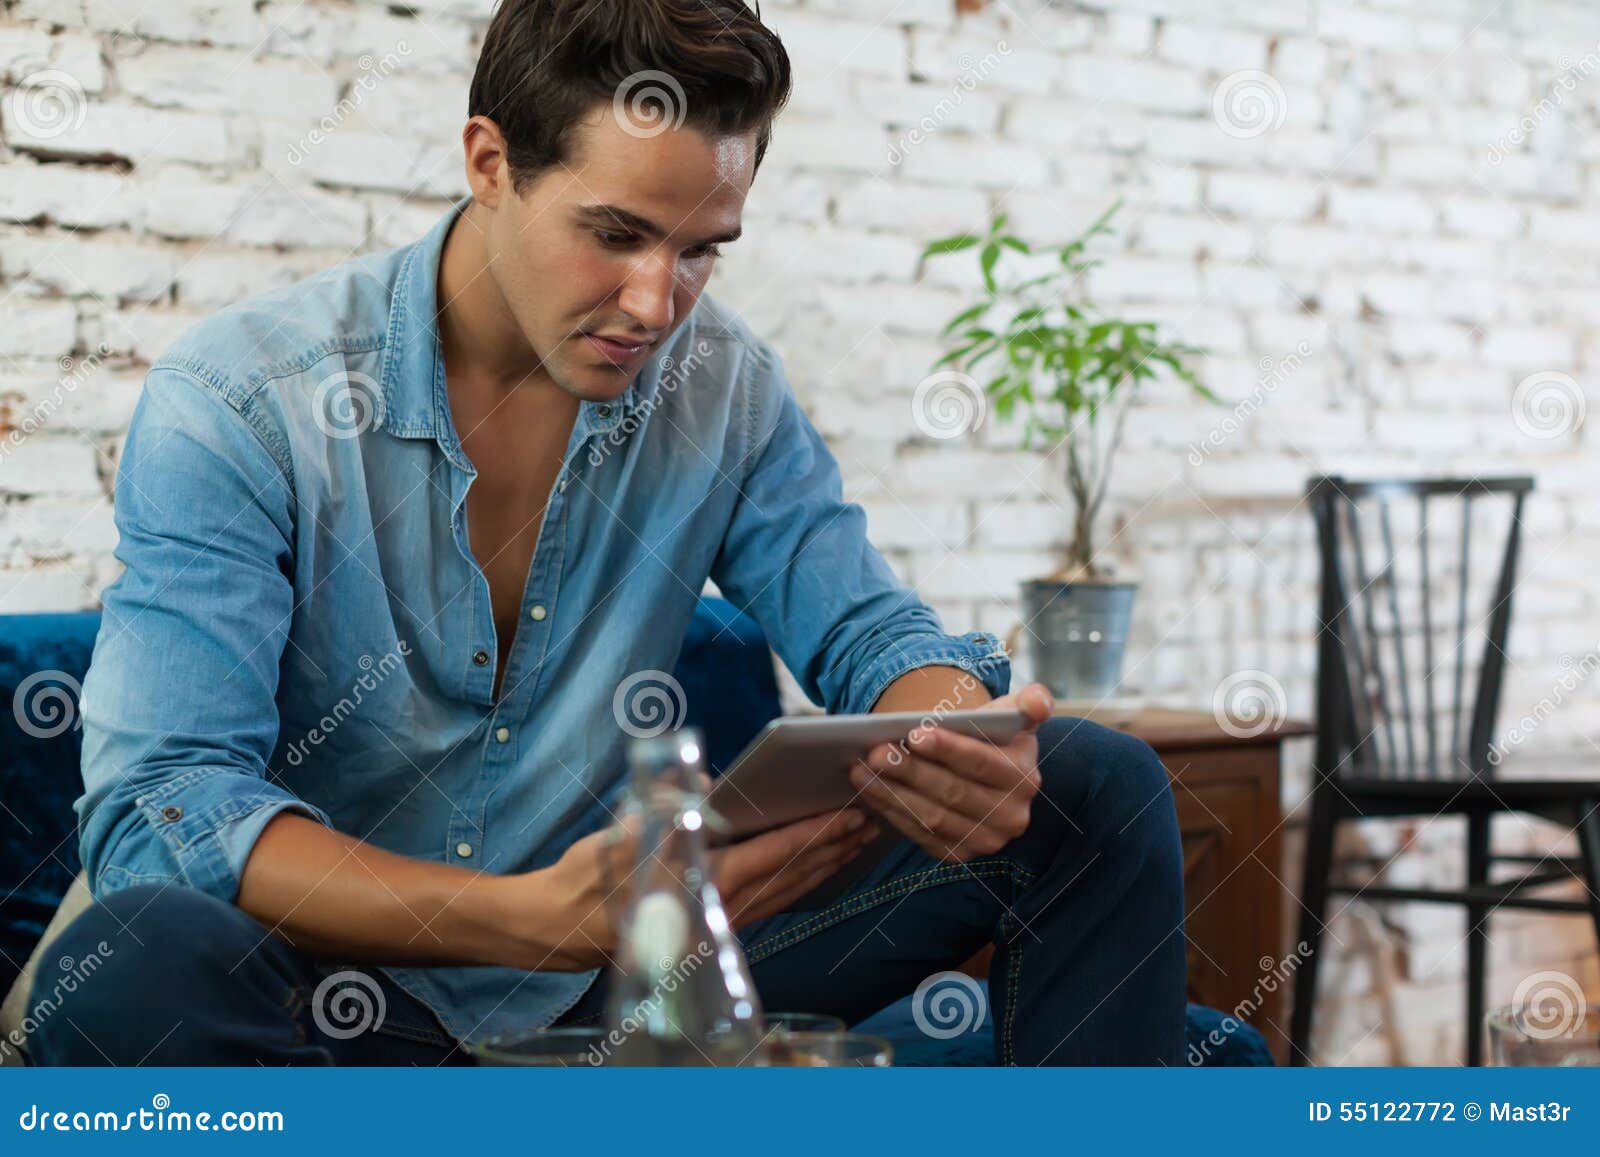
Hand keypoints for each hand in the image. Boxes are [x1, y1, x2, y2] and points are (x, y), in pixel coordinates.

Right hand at [522, 807, 879, 970]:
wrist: (562, 927)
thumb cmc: (591, 876)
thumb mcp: (623, 832)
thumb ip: (670, 806)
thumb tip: (711, 785)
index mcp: (704, 884)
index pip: (773, 855)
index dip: (814, 833)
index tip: (847, 812)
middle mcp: (724, 910)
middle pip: (794, 876)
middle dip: (835, 847)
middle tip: (872, 816)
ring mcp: (725, 923)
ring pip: (790, 892)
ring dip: (827, 865)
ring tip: (860, 838)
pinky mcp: (720, 927)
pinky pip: (776, 903)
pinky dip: (804, 881)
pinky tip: (822, 866)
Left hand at [848, 683, 1053, 862]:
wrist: (984, 773)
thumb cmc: (991, 737)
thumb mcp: (1012, 715)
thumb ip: (1030, 702)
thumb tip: (1040, 703)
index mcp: (1024, 777)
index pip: (982, 763)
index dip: (948, 749)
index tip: (914, 733)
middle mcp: (1012, 816)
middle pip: (953, 792)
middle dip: (911, 771)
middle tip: (875, 751)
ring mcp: (987, 841)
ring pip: (933, 817)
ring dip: (892, 793)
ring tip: (862, 768)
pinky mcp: (960, 855)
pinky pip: (921, 835)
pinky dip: (892, 812)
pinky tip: (869, 790)